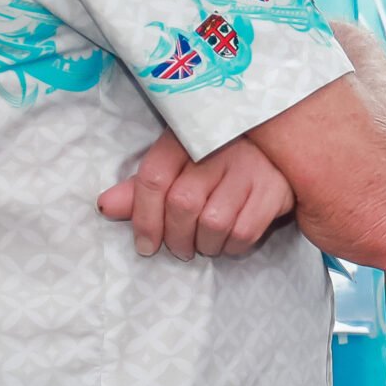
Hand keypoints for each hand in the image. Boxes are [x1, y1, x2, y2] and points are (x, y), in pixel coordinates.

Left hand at [99, 131, 294, 258]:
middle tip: (179, 248)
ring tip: (204, 244)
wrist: (280, 149)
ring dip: (204, 245)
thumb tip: (106, 206)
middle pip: (183, 203)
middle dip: (176, 238)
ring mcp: (250, 167)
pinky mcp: (274, 189)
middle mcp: (219, 147)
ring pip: (214, 222)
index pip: (154, 177)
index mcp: (187, 136)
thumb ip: (142, 188)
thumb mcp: (178, 165)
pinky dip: (231, 247)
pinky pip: (245, 232)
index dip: (144, 218)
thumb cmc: (217, 161)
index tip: (145, 245)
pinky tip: (228, 241)